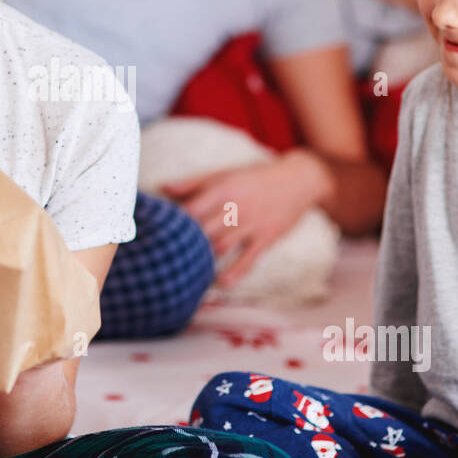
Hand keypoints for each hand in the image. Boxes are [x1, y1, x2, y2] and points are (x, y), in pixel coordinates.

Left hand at [160, 151, 334, 286]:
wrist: (298, 179)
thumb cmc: (254, 177)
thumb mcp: (224, 174)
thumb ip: (192, 183)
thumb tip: (162, 188)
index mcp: (221, 188)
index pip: (191, 209)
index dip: (175, 224)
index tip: (160, 236)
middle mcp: (235, 206)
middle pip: (203, 229)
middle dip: (186, 244)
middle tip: (168, 259)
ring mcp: (252, 223)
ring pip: (222, 244)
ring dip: (205, 258)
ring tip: (188, 272)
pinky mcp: (267, 236)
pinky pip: (249, 257)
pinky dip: (236, 271)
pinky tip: (223, 282)